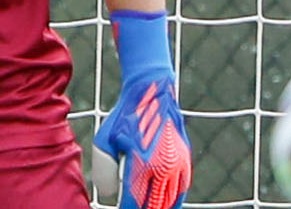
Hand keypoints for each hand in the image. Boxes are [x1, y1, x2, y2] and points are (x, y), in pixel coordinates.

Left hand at [91, 11, 191, 208]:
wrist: (152, 92)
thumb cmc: (125, 115)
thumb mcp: (105, 140)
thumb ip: (105, 171)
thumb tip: (109, 195)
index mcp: (143, 165)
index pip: (134, 204)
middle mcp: (164, 168)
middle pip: (153, 206)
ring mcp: (178, 165)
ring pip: (170, 202)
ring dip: (157, 208)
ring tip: (143, 207)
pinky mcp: (185, 160)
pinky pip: (180, 189)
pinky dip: (171, 200)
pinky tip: (161, 202)